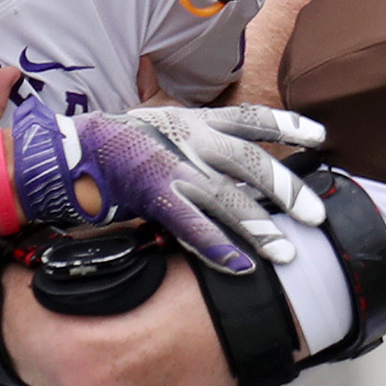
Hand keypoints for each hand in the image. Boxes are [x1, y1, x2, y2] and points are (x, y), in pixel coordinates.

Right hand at [11, 98, 326, 273]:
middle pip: (250, 162)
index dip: (286, 124)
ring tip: (286, 252)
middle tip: (315, 214)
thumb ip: (182, 122)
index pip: (250, 118)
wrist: (65, 150)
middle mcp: (190, 140)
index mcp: (192, 119)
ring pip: (227, 198)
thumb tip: (206, 127)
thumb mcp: (152, 118)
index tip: (320, 134)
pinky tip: (241, 266)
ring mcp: (174, 167)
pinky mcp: (154, 194)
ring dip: (258, 227)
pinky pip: (193, 225)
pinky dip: (218, 246)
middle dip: (286, 189)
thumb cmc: (108, 138)